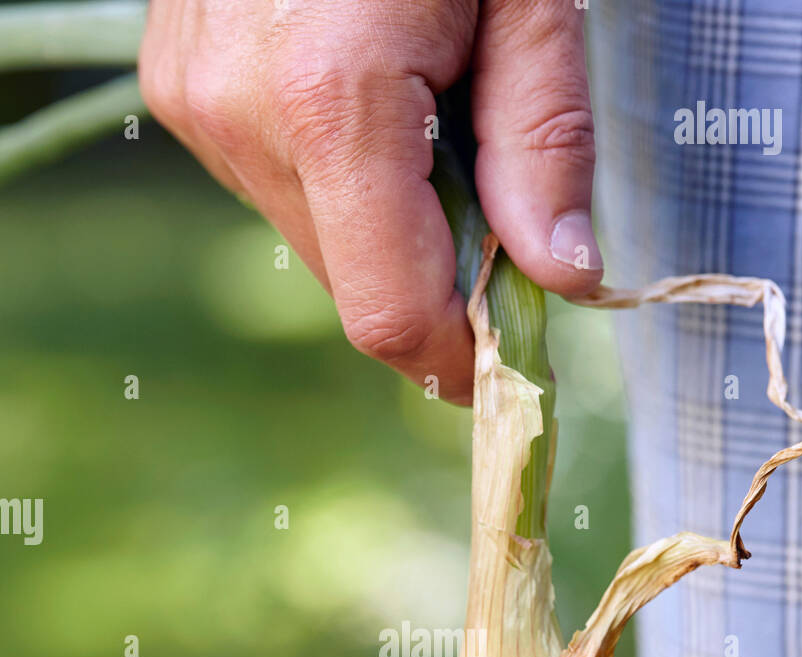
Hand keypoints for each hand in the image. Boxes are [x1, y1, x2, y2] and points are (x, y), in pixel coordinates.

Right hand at [139, 0, 601, 404]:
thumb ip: (545, 145)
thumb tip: (560, 282)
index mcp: (330, 98)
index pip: (390, 315)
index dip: (459, 361)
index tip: (512, 358)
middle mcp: (239, 115)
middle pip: (356, 291)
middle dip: (438, 286)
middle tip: (501, 221)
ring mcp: (196, 102)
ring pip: (319, 245)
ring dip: (392, 231)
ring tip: (431, 123)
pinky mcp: (178, 87)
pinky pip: (281, 189)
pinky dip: (345, 183)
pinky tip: (374, 102)